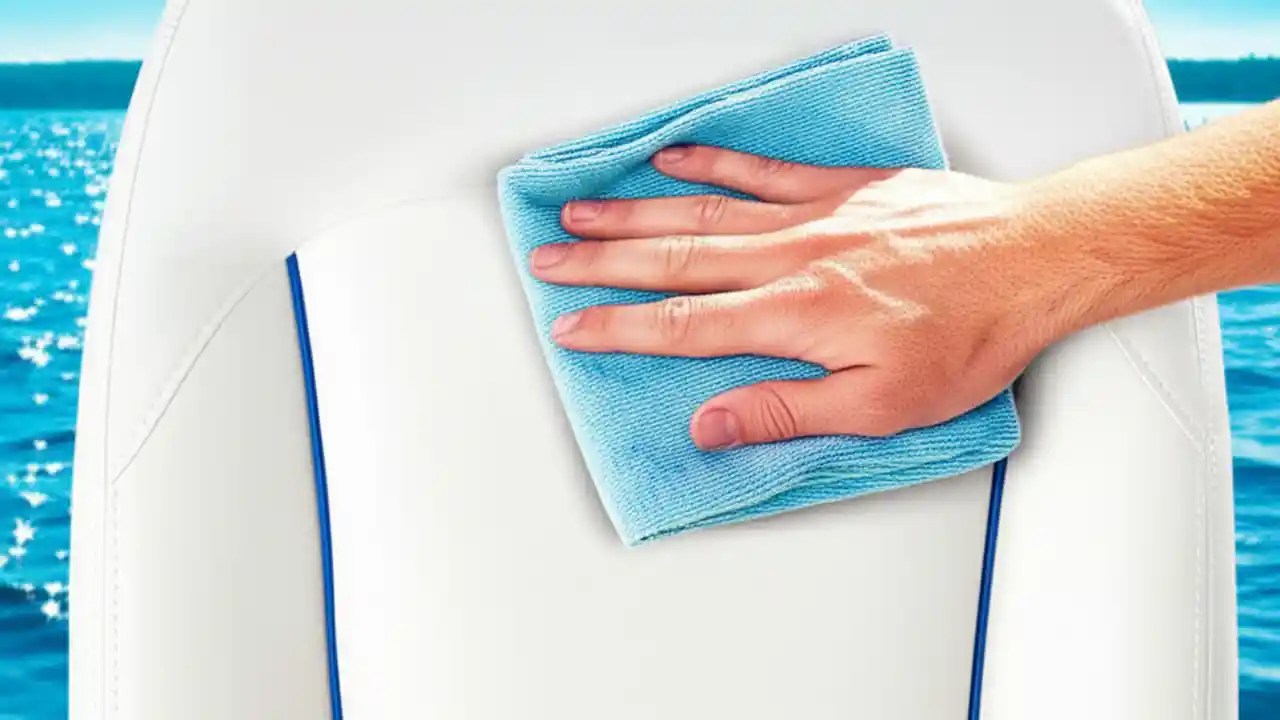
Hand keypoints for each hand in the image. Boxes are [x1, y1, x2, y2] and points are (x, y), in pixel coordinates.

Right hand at [530, 145, 1083, 449]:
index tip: (571, 326)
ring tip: (582, 210)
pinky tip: (672, 159)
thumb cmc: (969, 336)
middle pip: (674, 259)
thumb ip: (786, 411)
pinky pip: (760, 170)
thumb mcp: (881, 406)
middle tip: (548, 259)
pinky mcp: (841, 187)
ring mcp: (812, 214)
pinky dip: (711, 163)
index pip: (682, 325)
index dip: (617, 327)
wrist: (1034, 260)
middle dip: (602, 262)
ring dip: (635, 212)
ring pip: (702, 211)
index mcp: (795, 317)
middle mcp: (791, 258)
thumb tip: (711, 423)